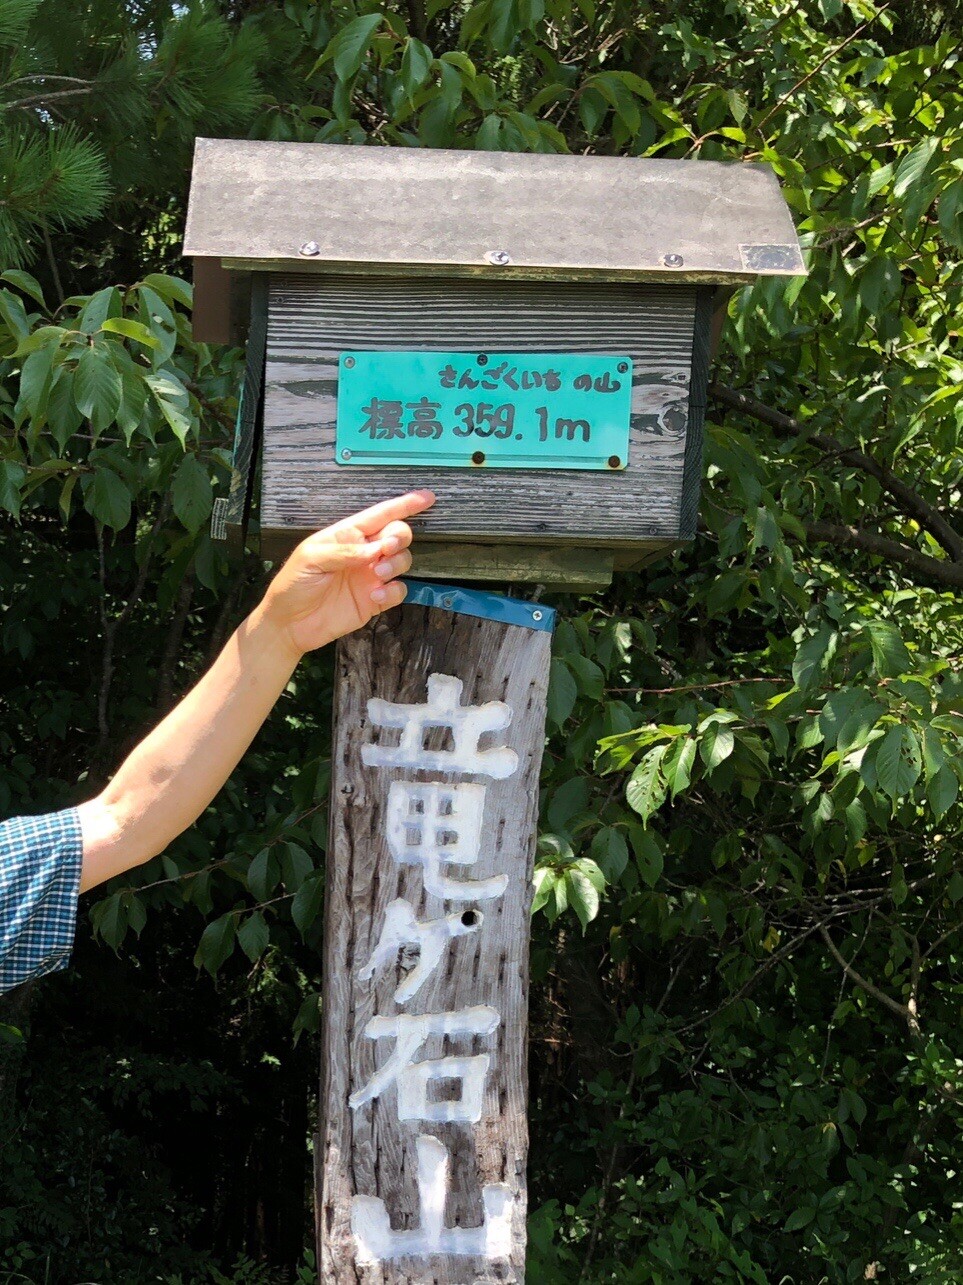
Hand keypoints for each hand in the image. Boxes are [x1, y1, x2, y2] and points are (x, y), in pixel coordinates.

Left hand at [256, 490, 434, 655]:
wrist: (289, 624)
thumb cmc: (293, 584)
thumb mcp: (310, 558)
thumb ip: (343, 551)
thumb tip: (373, 549)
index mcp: (347, 535)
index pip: (380, 515)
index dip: (404, 505)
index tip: (426, 498)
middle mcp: (364, 553)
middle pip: (397, 534)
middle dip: (399, 536)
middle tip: (386, 547)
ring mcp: (370, 576)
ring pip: (402, 560)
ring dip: (397, 562)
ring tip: (378, 572)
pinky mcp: (374, 600)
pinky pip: (398, 590)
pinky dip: (393, 590)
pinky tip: (375, 594)